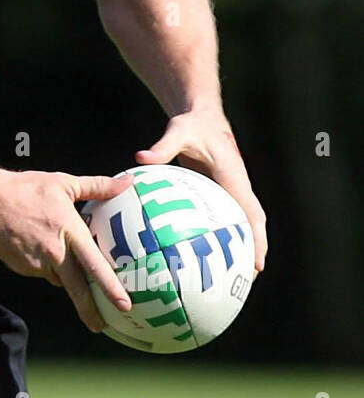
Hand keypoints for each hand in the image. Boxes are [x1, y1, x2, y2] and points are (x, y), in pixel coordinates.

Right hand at [0, 170, 135, 332]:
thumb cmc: (27, 188)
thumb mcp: (64, 184)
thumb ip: (98, 186)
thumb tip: (126, 182)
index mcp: (70, 232)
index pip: (95, 265)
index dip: (111, 287)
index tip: (124, 304)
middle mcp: (55, 252)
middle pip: (77, 289)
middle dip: (90, 310)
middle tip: (101, 326)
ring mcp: (37, 262)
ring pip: (58, 277)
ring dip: (64, 273)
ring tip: (55, 248)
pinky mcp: (23, 267)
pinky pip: (42, 271)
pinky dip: (45, 264)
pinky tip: (36, 244)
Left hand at [135, 109, 266, 273]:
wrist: (202, 117)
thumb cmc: (192, 125)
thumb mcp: (178, 132)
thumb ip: (162, 147)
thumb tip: (141, 157)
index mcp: (234, 178)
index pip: (251, 214)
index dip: (257, 239)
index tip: (258, 265)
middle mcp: (238, 187)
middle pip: (253, 225)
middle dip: (255, 250)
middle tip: (248, 280)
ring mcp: (232, 191)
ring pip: (242, 223)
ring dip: (242, 246)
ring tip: (232, 276)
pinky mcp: (222, 192)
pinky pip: (226, 217)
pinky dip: (224, 235)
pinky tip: (205, 252)